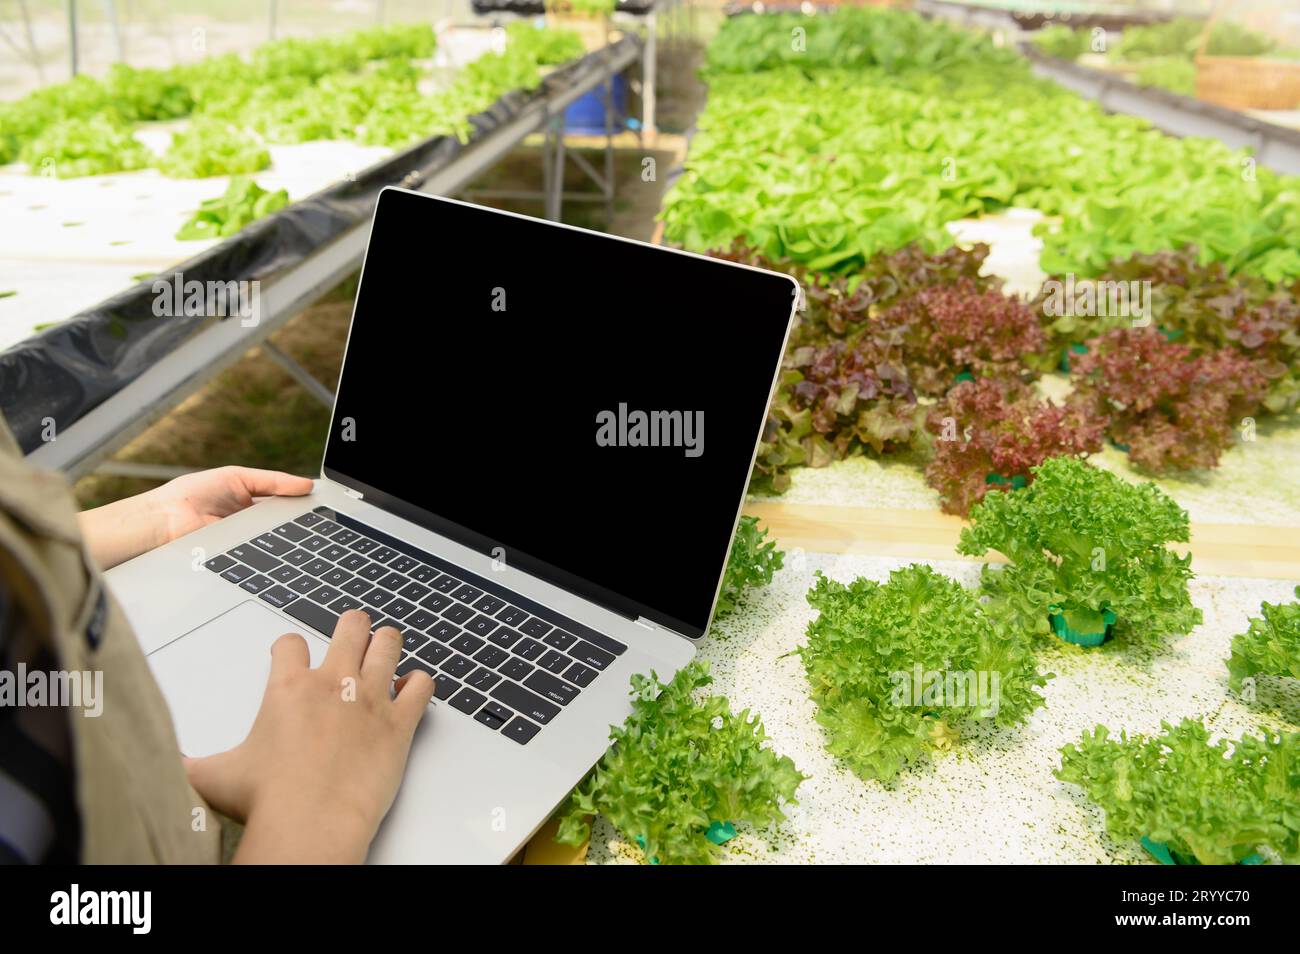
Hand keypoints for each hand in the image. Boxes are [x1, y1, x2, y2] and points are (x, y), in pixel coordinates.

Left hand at [79, 466, 312, 568]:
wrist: (163, 520)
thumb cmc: (191, 494)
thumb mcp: (236, 477)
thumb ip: (273, 481)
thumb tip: (306, 484)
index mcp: (253, 504)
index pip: (287, 505)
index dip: (305, 505)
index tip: (327, 505)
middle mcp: (252, 526)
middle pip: (287, 526)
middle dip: (304, 524)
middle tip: (326, 521)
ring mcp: (247, 544)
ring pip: (279, 543)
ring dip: (292, 538)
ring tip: (312, 533)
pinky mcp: (240, 559)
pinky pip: (264, 556)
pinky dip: (275, 553)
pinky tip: (288, 547)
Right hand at [185, 610, 434, 863]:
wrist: (310, 821)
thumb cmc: (267, 800)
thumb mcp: (214, 778)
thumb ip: (191, 766)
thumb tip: (167, 770)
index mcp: (288, 687)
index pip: (290, 642)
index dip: (290, 645)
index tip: (291, 653)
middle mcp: (333, 683)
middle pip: (351, 626)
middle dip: (353, 626)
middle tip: (354, 632)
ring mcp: (370, 699)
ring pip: (389, 645)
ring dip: (388, 644)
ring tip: (387, 646)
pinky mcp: (399, 723)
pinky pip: (421, 687)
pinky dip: (420, 684)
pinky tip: (414, 688)